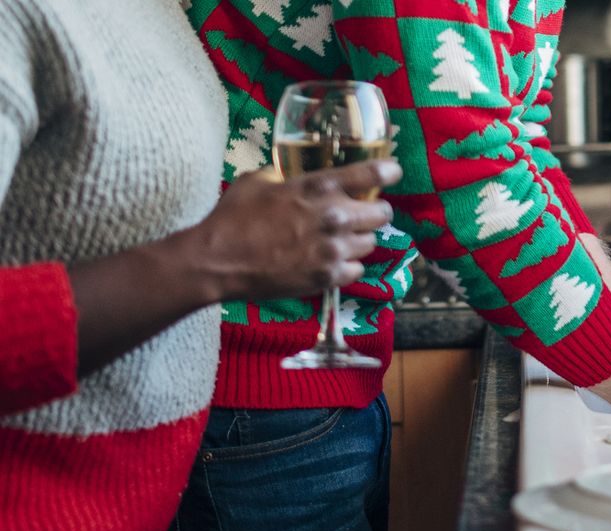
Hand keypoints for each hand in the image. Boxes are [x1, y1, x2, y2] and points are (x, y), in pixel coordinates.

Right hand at [181, 160, 400, 302]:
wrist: (218, 261)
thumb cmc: (232, 217)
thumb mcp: (258, 180)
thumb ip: (286, 176)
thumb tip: (294, 175)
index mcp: (319, 187)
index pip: (371, 174)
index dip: (388, 171)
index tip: (393, 171)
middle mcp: (334, 217)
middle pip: (382, 214)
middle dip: (374, 213)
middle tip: (363, 215)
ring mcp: (333, 250)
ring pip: (370, 244)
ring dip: (358, 241)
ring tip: (339, 241)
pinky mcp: (328, 277)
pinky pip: (356, 270)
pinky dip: (347, 266)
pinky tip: (330, 262)